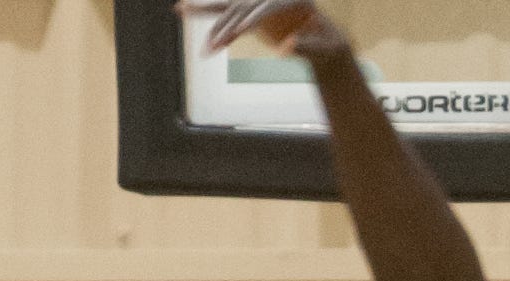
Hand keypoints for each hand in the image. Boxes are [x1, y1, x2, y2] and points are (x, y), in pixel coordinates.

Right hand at [175, 0, 343, 57]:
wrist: (327, 41)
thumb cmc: (329, 44)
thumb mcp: (324, 47)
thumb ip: (306, 46)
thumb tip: (286, 47)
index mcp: (290, 1)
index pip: (265, 9)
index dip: (250, 20)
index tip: (237, 33)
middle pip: (242, 6)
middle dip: (224, 25)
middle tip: (211, 44)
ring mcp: (260, 5)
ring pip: (229, 8)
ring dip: (206, 14)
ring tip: (179, 9)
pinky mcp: (252, 15)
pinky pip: (227, 15)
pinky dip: (209, 18)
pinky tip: (183, 10)